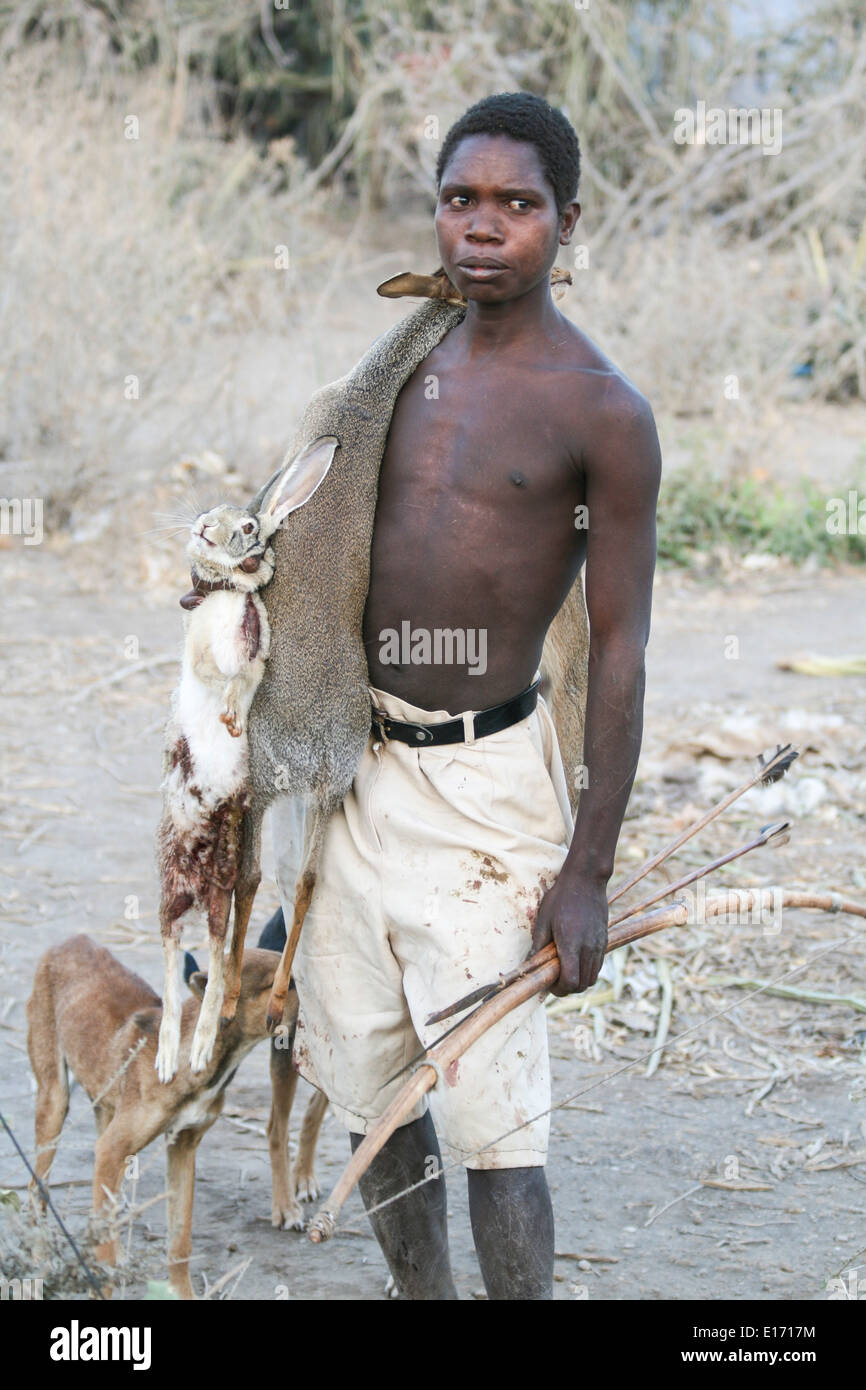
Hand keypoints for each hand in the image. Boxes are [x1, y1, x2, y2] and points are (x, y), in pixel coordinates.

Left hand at [531, 872, 607, 996]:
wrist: (586, 880)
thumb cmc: (560, 898)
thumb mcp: (543, 920)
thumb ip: (538, 945)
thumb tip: (529, 964)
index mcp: (571, 944)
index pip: (570, 982)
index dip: (558, 989)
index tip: (549, 984)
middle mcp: (588, 948)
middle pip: (582, 985)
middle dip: (568, 988)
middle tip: (555, 980)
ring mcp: (599, 945)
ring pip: (592, 978)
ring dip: (579, 981)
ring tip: (566, 971)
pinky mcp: (605, 941)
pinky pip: (598, 966)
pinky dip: (587, 971)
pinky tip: (576, 960)